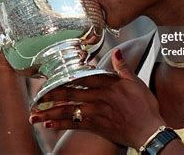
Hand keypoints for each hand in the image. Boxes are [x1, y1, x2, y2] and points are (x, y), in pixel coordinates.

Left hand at [29, 49, 165, 148]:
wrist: (149, 131)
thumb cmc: (145, 106)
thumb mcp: (136, 82)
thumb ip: (123, 67)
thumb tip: (117, 52)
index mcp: (107, 84)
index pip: (82, 77)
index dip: (65, 76)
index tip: (50, 76)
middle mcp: (98, 97)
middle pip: (70, 93)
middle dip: (50, 95)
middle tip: (34, 96)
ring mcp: (95, 112)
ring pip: (68, 110)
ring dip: (49, 112)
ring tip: (34, 114)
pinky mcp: (96, 126)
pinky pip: (74, 124)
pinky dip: (60, 124)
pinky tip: (48, 124)